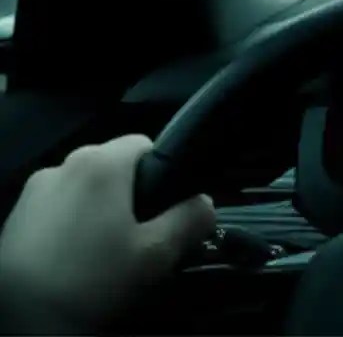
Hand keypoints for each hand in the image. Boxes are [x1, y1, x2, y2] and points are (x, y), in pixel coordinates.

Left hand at [0, 135, 215, 333]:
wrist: (21, 320)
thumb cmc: (92, 279)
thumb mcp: (156, 255)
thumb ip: (191, 219)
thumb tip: (204, 203)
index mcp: (99, 163)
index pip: (145, 143)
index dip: (163, 174)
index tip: (166, 211)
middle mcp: (62, 165)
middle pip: (114, 167)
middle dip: (132, 195)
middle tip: (141, 239)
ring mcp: (33, 191)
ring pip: (85, 189)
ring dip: (100, 210)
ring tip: (106, 253)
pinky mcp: (15, 217)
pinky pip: (59, 208)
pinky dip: (72, 224)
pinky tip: (75, 260)